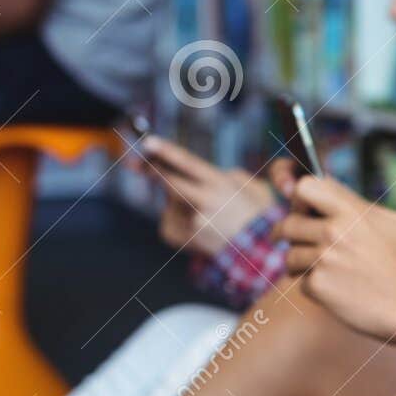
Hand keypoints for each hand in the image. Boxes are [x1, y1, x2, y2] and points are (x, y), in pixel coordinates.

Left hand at [140, 137, 275, 255]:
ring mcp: (193, 222)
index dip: (167, 151)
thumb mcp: (250, 188)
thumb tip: (198, 171)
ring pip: (171, 202)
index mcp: (221, 185)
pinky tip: (197, 227)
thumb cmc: (254, 218)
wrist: (257, 254)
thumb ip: (227, 175)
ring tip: (204, 214)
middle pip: (170, 182)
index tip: (148, 142)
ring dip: (177, 202)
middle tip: (139, 163)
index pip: (189, 163)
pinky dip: (177, 220)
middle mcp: (206, 202)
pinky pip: (169, 220)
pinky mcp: (184, 237)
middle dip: (153, 171)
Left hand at [273, 173, 395, 341]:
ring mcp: (325, 259)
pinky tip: (337, 292)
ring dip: (302, 265)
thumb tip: (336, 198)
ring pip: (290, 256)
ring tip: (326, 272)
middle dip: (289, 235)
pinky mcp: (320, 287)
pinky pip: (301, 283)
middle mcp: (335, 231)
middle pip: (288, 223)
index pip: (305, 187)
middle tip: (296, 242)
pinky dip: (315, 289)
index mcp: (353, 211)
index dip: (299, 198)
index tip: (303, 209)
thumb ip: (362, 208)